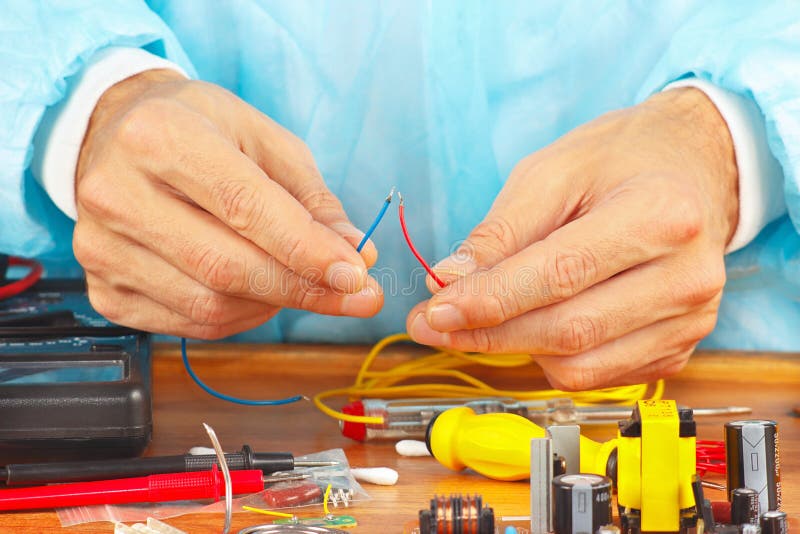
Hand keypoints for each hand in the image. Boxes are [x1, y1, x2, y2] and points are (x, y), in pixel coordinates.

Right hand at [74, 69, 381, 338]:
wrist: (115, 135)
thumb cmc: (200, 130)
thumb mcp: (262, 138)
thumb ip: (311, 198)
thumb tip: (357, 258)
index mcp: (159, 136)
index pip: (243, 207)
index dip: (306, 249)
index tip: (358, 275)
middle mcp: (117, 193)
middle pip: (226, 267)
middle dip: (304, 289)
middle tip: (359, 297)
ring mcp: (101, 248)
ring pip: (210, 305)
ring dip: (274, 304)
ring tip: (301, 282)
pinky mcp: (102, 289)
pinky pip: (191, 324)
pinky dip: (241, 317)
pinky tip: (259, 293)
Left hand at [407, 88, 737, 388]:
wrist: (695, 168)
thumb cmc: (621, 160)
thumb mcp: (552, 171)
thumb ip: (500, 231)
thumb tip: (448, 283)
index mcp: (659, 216)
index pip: (558, 275)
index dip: (488, 300)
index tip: (435, 311)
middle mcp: (686, 277)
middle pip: (568, 330)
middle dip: (487, 334)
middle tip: (433, 325)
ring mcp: (689, 320)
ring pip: (579, 366)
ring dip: (514, 350)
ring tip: (479, 321)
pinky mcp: (680, 346)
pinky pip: (599, 376)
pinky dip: (551, 359)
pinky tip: (533, 325)